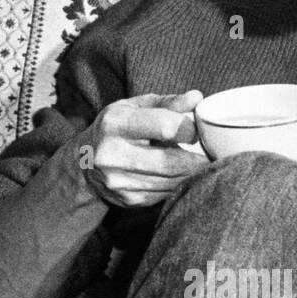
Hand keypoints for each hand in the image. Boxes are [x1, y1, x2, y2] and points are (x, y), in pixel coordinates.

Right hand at [78, 90, 209, 207]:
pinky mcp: (127, 199)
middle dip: (197, 159)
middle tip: (213, 155)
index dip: (189, 129)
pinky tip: (181, 176)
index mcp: (115, 123)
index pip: (164, 126)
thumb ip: (168, 103)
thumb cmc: (118, 128)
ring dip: (191, 174)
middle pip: (170, 161)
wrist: (83, 161)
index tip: (198, 132)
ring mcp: (118, 180)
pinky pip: (164, 194)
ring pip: (170, 181)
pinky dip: (178, 185)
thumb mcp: (136, 107)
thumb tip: (197, 98)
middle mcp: (111, 154)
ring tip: (201, 164)